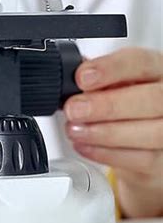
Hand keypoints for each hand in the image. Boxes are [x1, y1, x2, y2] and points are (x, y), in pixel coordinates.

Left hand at [64, 48, 162, 217]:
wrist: (144, 138)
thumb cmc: (129, 102)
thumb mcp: (116, 82)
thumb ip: (98, 77)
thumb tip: (68, 78)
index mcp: (157, 70)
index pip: (140, 62)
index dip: (110, 69)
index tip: (82, 78)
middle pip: (150, 100)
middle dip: (106, 106)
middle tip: (75, 109)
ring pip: (149, 133)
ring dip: (104, 133)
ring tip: (76, 130)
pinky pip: (140, 159)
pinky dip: (106, 153)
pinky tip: (85, 145)